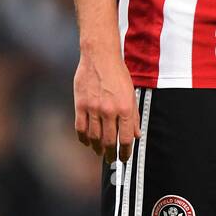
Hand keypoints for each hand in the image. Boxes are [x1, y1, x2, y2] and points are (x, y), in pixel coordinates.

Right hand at [73, 48, 139, 163]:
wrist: (100, 57)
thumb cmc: (117, 74)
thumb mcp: (131, 94)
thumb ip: (134, 116)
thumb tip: (136, 135)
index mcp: (124, 108)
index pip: (125, 139)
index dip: (125, 152)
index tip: (124, 157)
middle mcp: (109, 110)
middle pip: (108, 141)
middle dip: (110, 154)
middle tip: (111, 159)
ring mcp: (93, 108)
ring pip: (93, 137)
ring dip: (97, 148)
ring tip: (99, 152)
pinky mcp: (80, 104)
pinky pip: (80, 128)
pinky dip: (83, 138)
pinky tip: (87, 142)